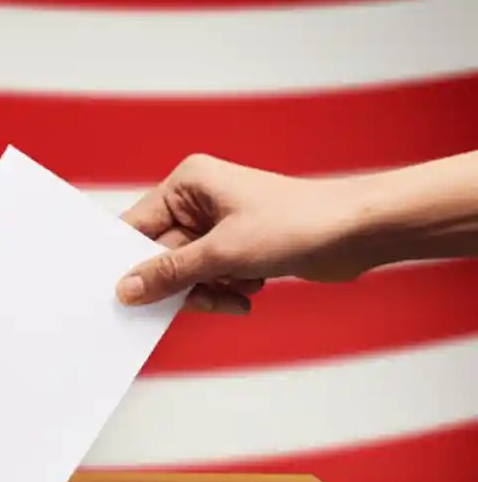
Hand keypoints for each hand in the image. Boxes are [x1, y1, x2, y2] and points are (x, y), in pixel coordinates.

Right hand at [114, 154, 371, 313]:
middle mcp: (199, 200)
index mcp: (188, 183)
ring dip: (207, 290)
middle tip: (196, 299)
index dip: (129, 261)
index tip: (122, 294)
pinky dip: (226, 290)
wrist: (358, 232)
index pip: (137, 226)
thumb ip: (169, 273)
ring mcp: (218, 225)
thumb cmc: (298, 223)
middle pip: (161, 255)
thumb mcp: (222, 253)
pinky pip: (211, 278)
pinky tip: (251, 289)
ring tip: (236, 294)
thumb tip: (127, 289)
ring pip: (186, 272)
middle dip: (180, 282)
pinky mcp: (237, 247)